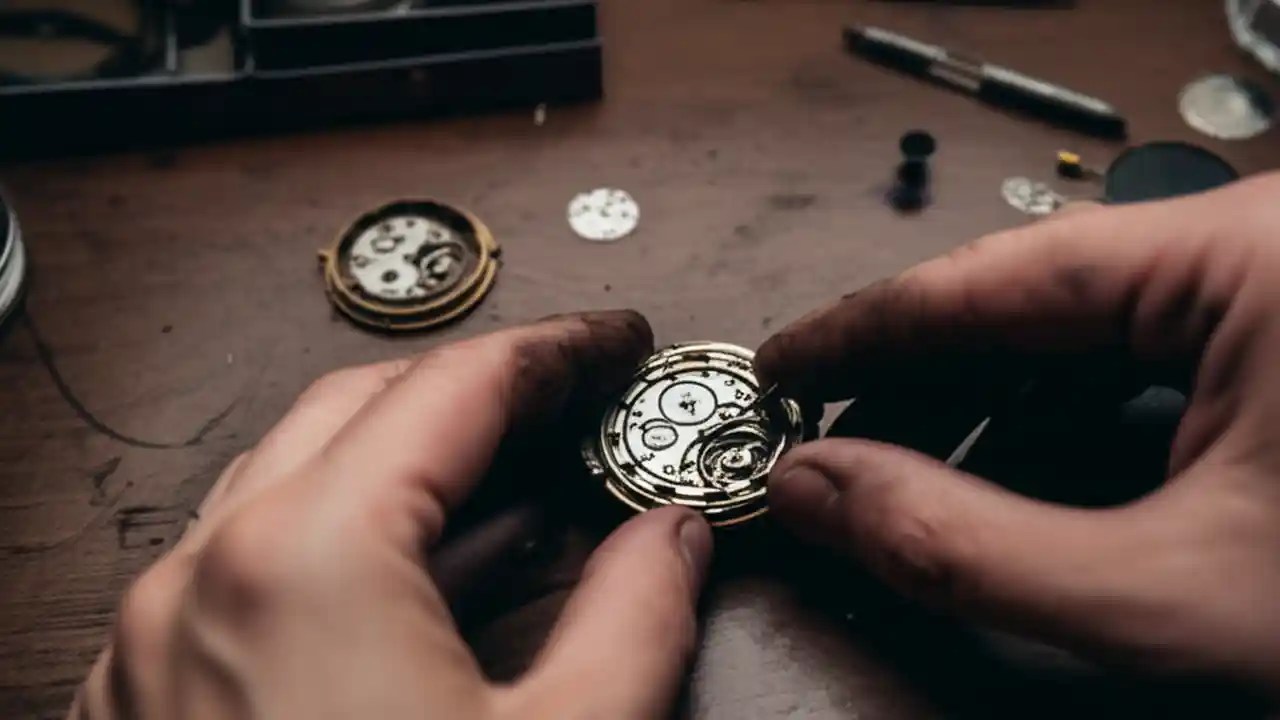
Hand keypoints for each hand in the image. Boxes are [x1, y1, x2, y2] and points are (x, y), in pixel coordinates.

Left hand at [71, 311, 713, 719]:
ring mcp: (152, 639)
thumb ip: (638, 617)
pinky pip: (242, 563)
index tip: (612, 342)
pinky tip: (411, 576)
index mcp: (307, 559)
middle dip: (477, 386)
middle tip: (571, 392)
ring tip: (509, 474)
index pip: (454, 389)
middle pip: (359, 407)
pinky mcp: (142, 701)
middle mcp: (202, 575)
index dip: (554, 352)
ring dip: (403, 456)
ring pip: (289, 478)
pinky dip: (337, 535)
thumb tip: (670, 539)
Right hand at [757, 173, 1279, 695]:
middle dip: (922, 381)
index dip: (866, 328)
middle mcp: (1267, 249)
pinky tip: (1008, 478)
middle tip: (826, 442)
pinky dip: (1066, 426)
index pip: (996, 275)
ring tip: (899, 474)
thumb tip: (818, 491)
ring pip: (1088, 334)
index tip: (780, 365)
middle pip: (1035, 300)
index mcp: (1252, 259)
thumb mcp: (1170, 599)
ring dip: (988, 410)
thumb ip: (963, 548)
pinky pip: (1147, 364)